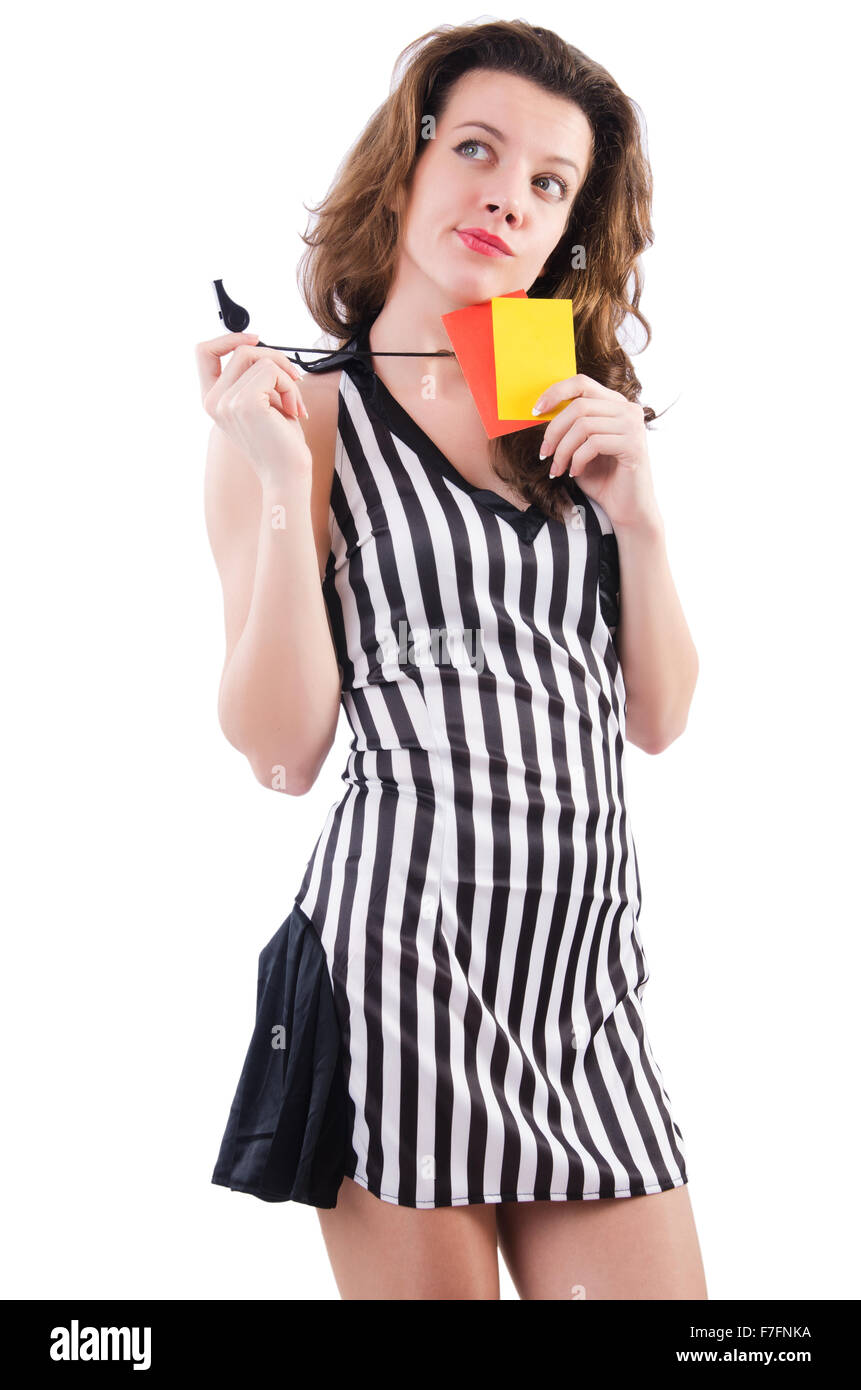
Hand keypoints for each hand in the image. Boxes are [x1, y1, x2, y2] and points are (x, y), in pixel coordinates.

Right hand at [195, 331, 311, 484]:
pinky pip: (272, 371)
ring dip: (286, 377)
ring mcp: (226, 402)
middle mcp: (214, 401)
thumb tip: (262, 347)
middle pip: (242, 351)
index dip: (228, 338)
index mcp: (213, 400)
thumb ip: (254, 377)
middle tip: (295, 381)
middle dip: (276, 360)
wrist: (287, 475)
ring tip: (294, 404)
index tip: (256, 338)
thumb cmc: (280, 443)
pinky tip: (294, 410)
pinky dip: (290, 386)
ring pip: (261, 359)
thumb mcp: (262, 403)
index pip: (204, 353)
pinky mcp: (245, 403)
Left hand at [533, 374, 660, 530]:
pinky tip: (576, 472)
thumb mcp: (579, 447)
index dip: (555, 392)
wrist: (627, 507)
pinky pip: (594, 444)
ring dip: (563, 450)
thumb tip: (540, 412)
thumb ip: (568, 427)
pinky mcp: (634, 445)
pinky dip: (578, 460)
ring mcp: (633, 426)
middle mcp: (627, 410)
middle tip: (543, 453)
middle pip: (579, 406)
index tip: (535, 411)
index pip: (582, 383)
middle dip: (554, 431)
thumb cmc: (602, 477)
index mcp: (614, 404)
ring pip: (583, 425)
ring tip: (558, 468)